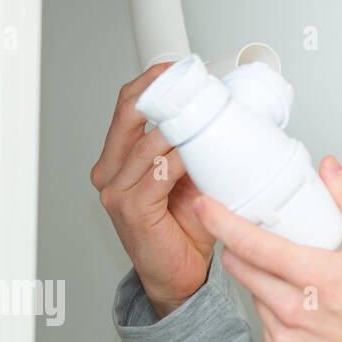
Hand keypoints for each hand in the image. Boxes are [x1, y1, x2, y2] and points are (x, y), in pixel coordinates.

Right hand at [92, 62, 218, 318]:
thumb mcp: (193, 174)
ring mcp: (116, 190)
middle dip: (163, 92)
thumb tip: (230, 110)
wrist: (180, 274)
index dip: (153, 80)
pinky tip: (194, 153)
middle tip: (195, 81)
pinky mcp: (130, 209)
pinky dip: (177, 159)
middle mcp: (111, 170)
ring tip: (205, 116)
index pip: (129, 104)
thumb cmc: (188, 225)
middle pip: (129, 113)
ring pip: (146, 142)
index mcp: (120, 156)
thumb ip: (198, 145)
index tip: (182, 67)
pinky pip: (155, 174)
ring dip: (179, 127)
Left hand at [192, 155, 341, 341]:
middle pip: (242, 269)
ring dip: (265, 283)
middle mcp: (295, 310)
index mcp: (317, 276)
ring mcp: (287, 340)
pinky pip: (266, 329)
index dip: (222, 222)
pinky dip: (277, 316)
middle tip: (263, 243)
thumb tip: (329, 168)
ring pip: (255, 298)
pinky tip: (306, 315)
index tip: (206, 206)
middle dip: (242, 250)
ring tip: (301, 284)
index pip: (254, 244)